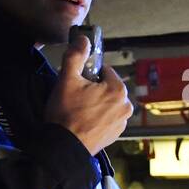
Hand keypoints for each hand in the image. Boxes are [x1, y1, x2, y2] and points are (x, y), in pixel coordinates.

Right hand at [43, 35, 133, 155]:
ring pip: (107, 104)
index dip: (88, 75)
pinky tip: (83, 123)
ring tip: (77, 113)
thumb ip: (75, 56)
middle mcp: (126, 105)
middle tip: (74, 99)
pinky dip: (97, 119)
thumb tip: (83, 39)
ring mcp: (121, 122)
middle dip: (93, 91)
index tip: (76, 83)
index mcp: (118, 89)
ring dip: (96, 105)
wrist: (63, 149)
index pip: (104, 71)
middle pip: (107, 88)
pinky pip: (107, 120)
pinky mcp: (114, 135)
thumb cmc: (65, 114)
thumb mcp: (66, 80)